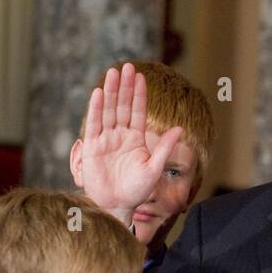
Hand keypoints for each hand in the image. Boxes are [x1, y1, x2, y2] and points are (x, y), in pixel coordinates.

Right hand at [80, 63, 183, 221]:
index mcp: (136, 139)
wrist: (117, 206)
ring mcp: (105, 140)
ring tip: (113, 73)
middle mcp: (120, 136)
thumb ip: (164, 148)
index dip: (139, 94)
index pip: (138, 111)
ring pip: (108, 111)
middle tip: (126, 66)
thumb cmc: (137, 190)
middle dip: (124, 86)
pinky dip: (96, 109)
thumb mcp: (154, 168)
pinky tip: (98, 93)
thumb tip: (179, 129)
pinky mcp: (91, 147)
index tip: (141, 76)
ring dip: (111, 92)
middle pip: (122, 106)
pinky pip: (94, 125)